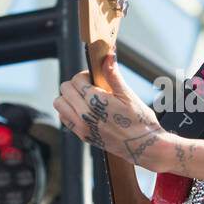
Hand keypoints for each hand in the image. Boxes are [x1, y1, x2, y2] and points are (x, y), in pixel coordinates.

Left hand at [53, 54, 165, 168]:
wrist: (144, 146)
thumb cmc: (140, 120)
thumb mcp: (128, 95)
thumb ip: (113, 75)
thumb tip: (107, 56)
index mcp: (97, 102)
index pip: (76, 80)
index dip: (85, 75)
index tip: (96, 79)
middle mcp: (85, 115)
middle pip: (65, 89)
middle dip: (76, 85)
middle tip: (91, 88)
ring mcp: (82, 127)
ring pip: (59, 104)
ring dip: (69, 97)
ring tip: (85, 98)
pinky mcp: (83, 136)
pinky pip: (64, 118)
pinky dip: (69, 110)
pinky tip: (83, 110)